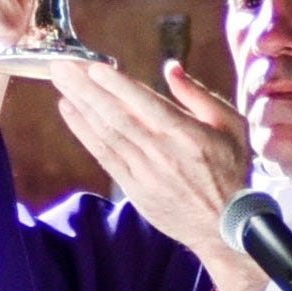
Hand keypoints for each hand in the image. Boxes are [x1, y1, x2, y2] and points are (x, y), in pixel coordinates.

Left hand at [44, 55, 270, 290]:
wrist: (224, 225)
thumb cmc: (230, 169)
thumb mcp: (231, 125)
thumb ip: (199, 95)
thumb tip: (170, 69)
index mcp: (187, 135)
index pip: (145, 104)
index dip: (117, 85)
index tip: (94, 67)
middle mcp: (162, 153)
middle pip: (116, 116)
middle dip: (86, 89)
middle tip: (62, 66)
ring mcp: (145, 173)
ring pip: (106, 134)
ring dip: (80, 106)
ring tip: (60, 82)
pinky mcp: (134, 188)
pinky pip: (104, 156)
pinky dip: (84, 133)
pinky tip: (69, 112)